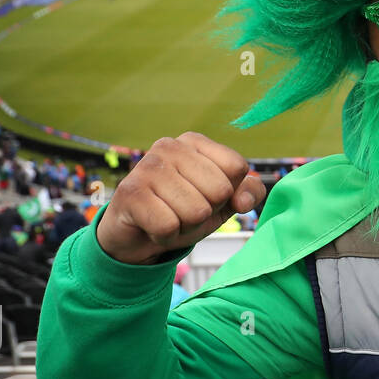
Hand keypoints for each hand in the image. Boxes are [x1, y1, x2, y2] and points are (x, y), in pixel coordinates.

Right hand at [95, 132, 265, 264]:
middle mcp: (170, 146)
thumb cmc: (183, 212)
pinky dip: (166, 235)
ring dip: (186, 226)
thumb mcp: (223, 202)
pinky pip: (169, 226)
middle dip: (207, 212)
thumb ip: (248, 193)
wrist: (138, 237)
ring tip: (169, 217)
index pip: (237, 167)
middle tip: (183, 210)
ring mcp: (147, 166)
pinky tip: (153, 227)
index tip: (205, 196)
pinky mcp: (130, 192)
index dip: (227, 193)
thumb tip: (242, 201)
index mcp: (195, 142)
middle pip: (220, 190)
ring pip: (196, 211)